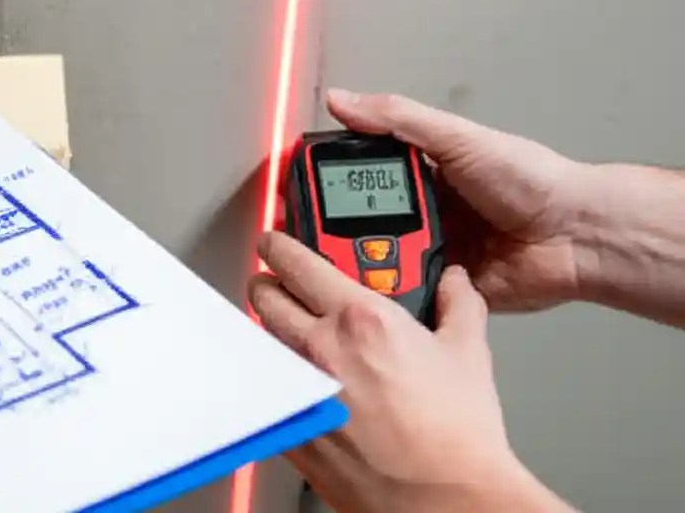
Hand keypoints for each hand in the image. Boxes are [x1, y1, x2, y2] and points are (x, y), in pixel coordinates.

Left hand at [250, 232, 570, 512]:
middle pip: (264, 297)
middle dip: (267, 283)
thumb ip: (458, 305)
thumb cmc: (456, 434)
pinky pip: (269, 386)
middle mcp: (320, 348)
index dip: (280, 245)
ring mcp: (301, 389)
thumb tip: (456, 284)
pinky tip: (295, 377)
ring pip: (261, 341)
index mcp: (359, 318)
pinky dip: (276, 374)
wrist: (445, 496)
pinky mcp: (293, 427)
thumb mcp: (469, 353)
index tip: (276, 241)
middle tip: (276, 281)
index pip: (296, 262)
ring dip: (270, 328)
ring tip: (288, 328)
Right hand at [325, 89, 589, 312]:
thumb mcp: (458, 139)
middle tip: (305, 230)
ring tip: (340, 258)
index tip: (292, 183)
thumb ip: (399, 120)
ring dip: (357, 260)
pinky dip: (387, 291)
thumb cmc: (533, 181)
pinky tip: (373, 285)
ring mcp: (428, 249)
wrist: (576, 237)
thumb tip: (344, 100)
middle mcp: (420, 210)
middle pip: (355, 219)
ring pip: (371, 258)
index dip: (323, 178)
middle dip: (330, 226)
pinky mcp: (440, 286)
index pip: (355, 172)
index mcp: (420, 171)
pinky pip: (401, 291)